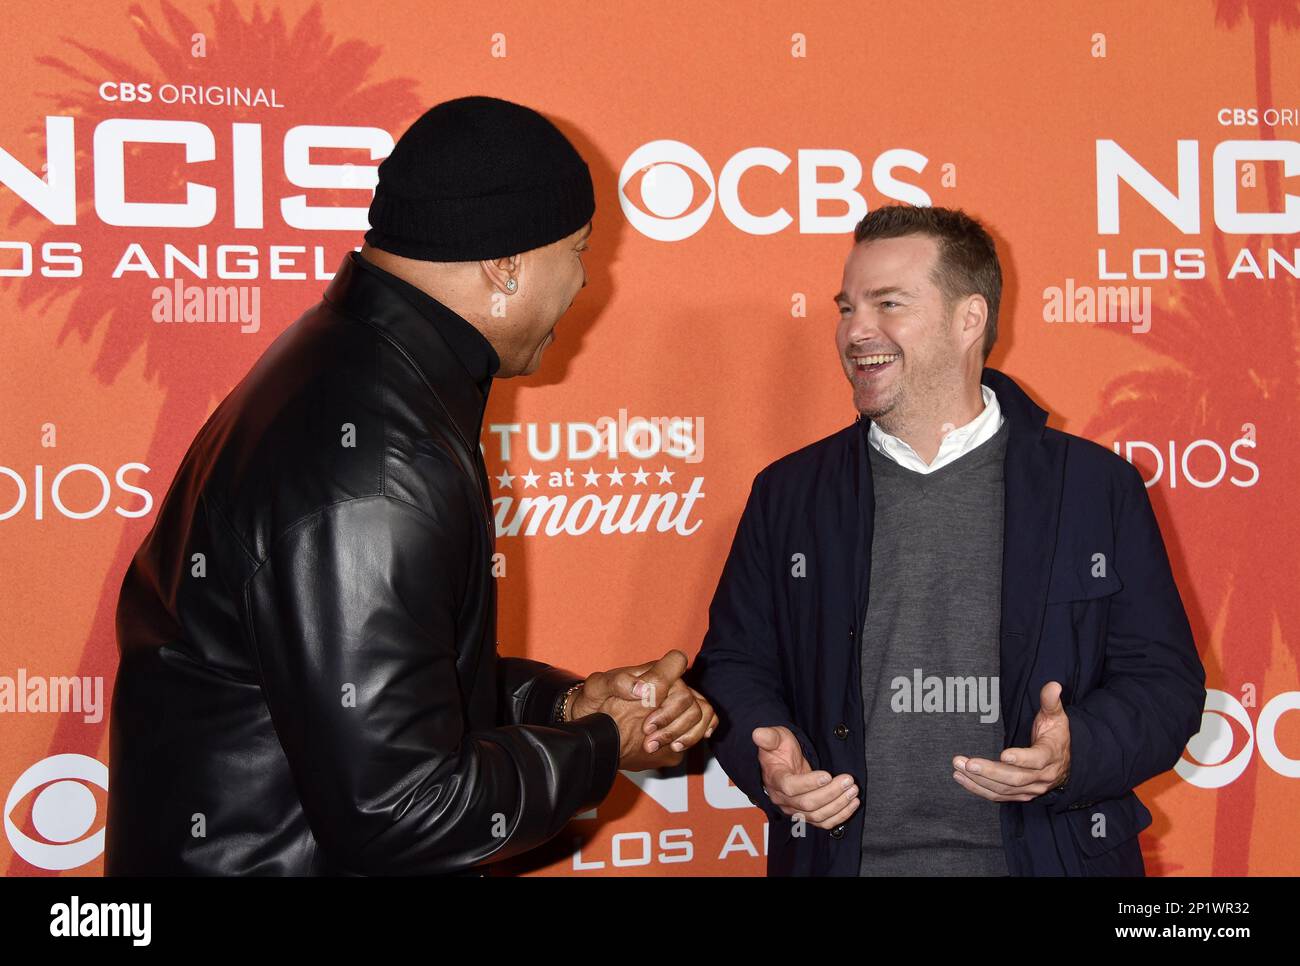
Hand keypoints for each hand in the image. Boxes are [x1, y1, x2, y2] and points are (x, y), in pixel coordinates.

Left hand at [570, 650, 716, 769]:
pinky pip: (705, 723)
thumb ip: (616, 683)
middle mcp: (670, 686)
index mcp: (652, 672)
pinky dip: (699, 733)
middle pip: (688, 698)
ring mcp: (678, 704)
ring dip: (685, 733)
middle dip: (670, 722)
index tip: (649, 704)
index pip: (676, 662)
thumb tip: (643, 689)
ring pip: (702, 712)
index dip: (670, 680)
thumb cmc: (595, 700)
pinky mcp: (681, 723)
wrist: (594, 722)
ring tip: (661, 746)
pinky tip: (681, 743)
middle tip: (647, 737)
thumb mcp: (596, 688)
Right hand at [752, 725, 858, 829]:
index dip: (809, 783)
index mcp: (774, 780)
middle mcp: (783, 799)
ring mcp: (795, 810)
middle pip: (807, 804)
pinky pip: (824, 822)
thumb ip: (768, 737)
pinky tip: (852, 804)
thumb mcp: (775, 738)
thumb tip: (758, 733)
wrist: (783, 763)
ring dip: (838, 805)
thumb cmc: (779, 749)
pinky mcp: (807, 815)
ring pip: (817, 815)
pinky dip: (840, 816)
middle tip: (849, 780)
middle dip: (831, 793)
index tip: (828, 775)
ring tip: (853, 790)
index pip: (790, 787)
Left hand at [952, 681, 1070, 801]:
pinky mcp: (1021, 794)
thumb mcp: (1056, 717)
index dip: (1021, 759)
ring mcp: (1031, 788)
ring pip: (1004, 789)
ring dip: (979, 781)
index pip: (1037, 760)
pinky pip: (999, 796)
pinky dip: (979, 789)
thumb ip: (1050, 702)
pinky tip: (962, 779)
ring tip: (958, 768)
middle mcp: (1041, 777)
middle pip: (1015, 778)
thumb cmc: (1056, 736)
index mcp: (1051, 756)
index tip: (1003, 754)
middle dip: (990, 771)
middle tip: (967, 762)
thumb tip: (1053, 685)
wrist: (1065, 763)